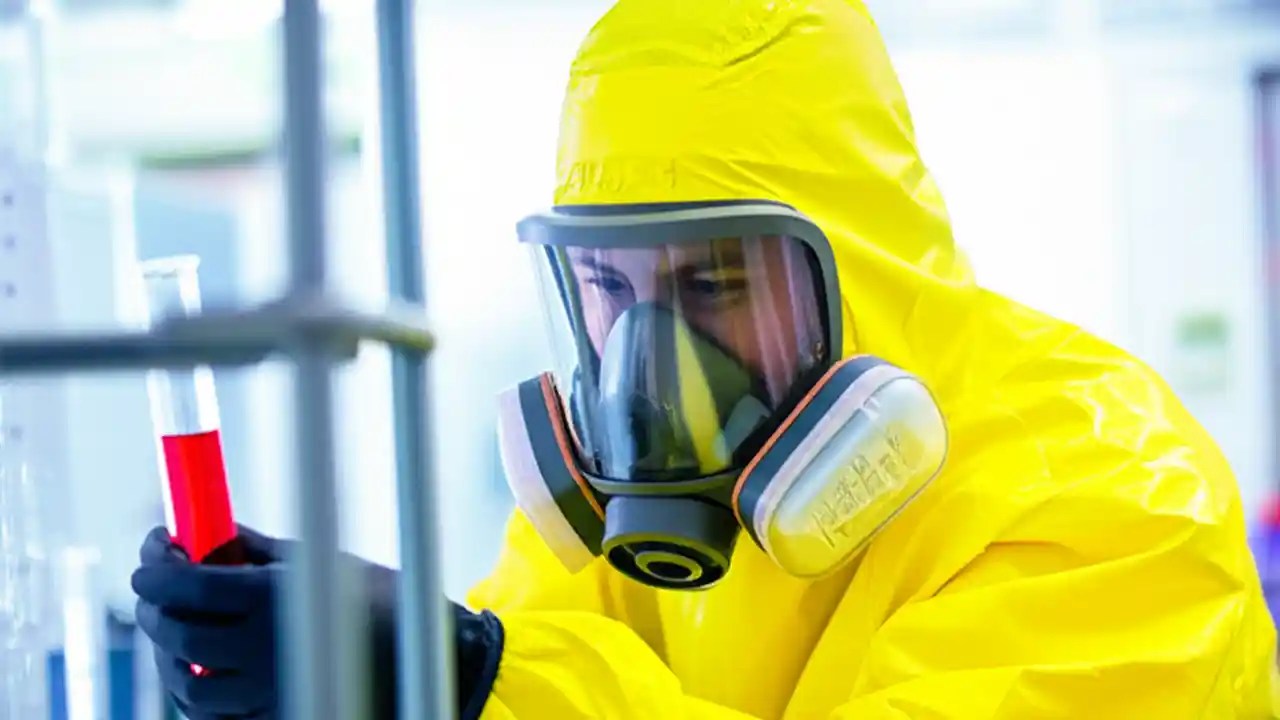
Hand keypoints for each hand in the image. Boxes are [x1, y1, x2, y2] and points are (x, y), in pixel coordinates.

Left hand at [132, 526, 399, 719]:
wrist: (420, 657)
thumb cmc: (375, 600)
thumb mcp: (319, 561)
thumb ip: (255, 551)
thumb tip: (204, 536)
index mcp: (276, 599)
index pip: (190, 586)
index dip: (157, 570)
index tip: (151, 556)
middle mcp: (267, 650)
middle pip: (179, 635)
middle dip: (153, 609)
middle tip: (153, 591)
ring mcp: (267, 693)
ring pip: (187, 684)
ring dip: (168, 655)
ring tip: (174, 630)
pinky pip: (211, 716)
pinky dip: (193, 693)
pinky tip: (200, 669)